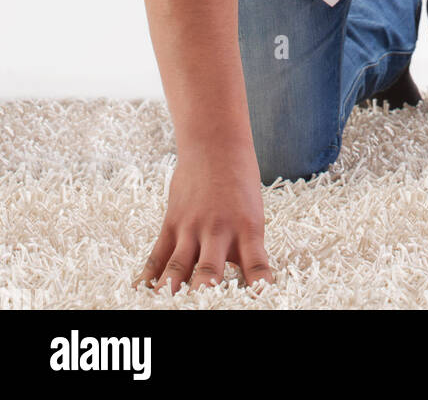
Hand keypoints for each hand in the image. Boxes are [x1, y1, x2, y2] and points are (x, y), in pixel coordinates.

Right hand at [132, 145, 273, 294]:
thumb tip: (249, 288)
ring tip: (165, 309)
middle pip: (210, 272)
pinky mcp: (172, 223)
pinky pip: (158, 255)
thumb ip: (246, 251)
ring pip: (179, 267)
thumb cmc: (240, 184)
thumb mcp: (252, 216)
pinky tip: (141, 292)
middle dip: (205, 295)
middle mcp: (220, 231)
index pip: (257, 267)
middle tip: (201, 310)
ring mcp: (192, 227)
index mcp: (249, 230)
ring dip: (171, 292)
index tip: (259, 301)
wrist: (215, 145)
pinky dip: (149, 276)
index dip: (258, 288)